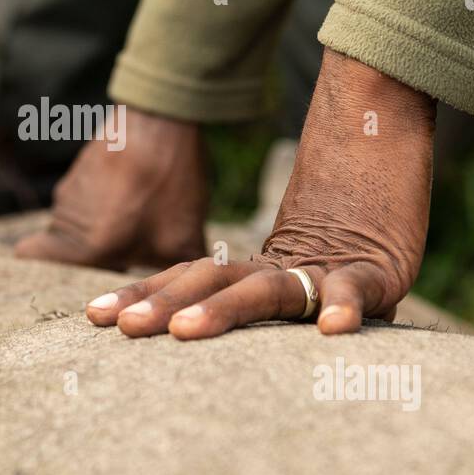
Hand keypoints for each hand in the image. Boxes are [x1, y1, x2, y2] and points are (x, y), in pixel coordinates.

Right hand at [14, 105, 207, 270]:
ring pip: (77, 221)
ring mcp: (71, 189)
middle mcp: (65, 219)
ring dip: (103, 225)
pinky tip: (144, 192)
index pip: (29, 261)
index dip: (47, 273)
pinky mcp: (82, 167)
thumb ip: (172, 278)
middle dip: (89, 256)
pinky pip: (90, 195)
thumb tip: (180, 297)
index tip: (84, 275)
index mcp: (83, 246)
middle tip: (126, 254)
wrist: (161, 117)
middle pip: (61, 249)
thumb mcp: (184, 240)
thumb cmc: (168, 184)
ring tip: (144, 218)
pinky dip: (110, 199)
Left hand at [85, 49, 435, 337]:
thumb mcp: (281, 270)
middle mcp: (278, 267)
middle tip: (122, 327)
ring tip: (185, 332)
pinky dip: (346, 304)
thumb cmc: (337, 234)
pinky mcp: (377, 271)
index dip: (140, 296)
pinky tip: (333, 327)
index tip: (92, 317)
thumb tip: (172, 317)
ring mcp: (325, 268)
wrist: (380, 142)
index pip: (184, 280)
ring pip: (265, 288)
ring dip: (223, 310)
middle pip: (211, 282)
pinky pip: (359, 289)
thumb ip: (240, 290)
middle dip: (162, 304)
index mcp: (249, 270)